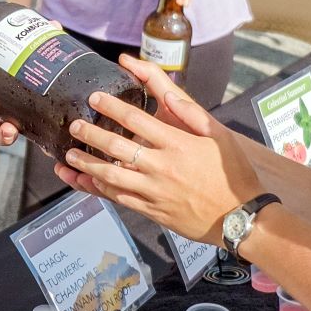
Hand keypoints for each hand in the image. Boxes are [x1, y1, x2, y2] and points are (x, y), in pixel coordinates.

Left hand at [55, 54, 260, 243]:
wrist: (241, 218)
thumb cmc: (232, 174)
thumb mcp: (220, 136)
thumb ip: (192, 113)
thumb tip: (169, 92)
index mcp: (178, 144)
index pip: (136, 119)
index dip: (111, 107)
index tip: (95, 98)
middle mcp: (162, 167)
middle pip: (116, 147)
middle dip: (90, 134)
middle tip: (74, 126)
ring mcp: (155, 191)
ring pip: (111, 176)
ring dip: (87, 164)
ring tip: (69, 156)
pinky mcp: (153, 211)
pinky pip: (121, 198)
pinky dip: (102, 189)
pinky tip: (89, 180)